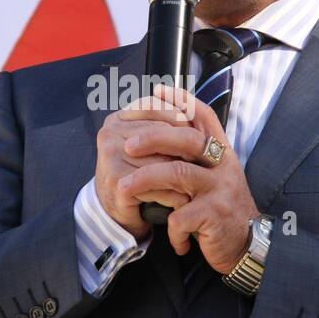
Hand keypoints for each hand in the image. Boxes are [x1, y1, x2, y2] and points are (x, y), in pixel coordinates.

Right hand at [94, 89, 194, 239]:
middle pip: (161, 132)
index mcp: (118, 118)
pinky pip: (156, 184)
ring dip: (185, 174)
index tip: (201, 134)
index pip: (155, 106)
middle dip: (187, 147)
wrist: (116, 210)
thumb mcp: (150, 144)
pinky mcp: (116, 181)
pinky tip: (185, 200)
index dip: (183, 119)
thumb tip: (194, 106)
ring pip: (162, 160)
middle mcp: (109, 133)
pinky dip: (174, 194)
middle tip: (209, 159)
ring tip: (200, 181)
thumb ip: (165, 123)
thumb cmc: (138, 174)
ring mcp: (110, 156)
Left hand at [115, 83, 258, 273]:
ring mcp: (221, 189)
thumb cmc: (222, 206)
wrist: (247, 243)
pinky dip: (170, 227)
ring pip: (178, 173)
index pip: (205, 117)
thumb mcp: (215, 175)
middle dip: (153, 138)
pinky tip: (168, 234)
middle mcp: (224, 166)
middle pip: (188, 140)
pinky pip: (182, 216)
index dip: (183, 101)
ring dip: (145, 180)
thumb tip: (166, 127)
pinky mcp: (215, 215)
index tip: (159, 90)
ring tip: (123, 187)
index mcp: (222, 153)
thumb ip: (197, 154)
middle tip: (127, 146)